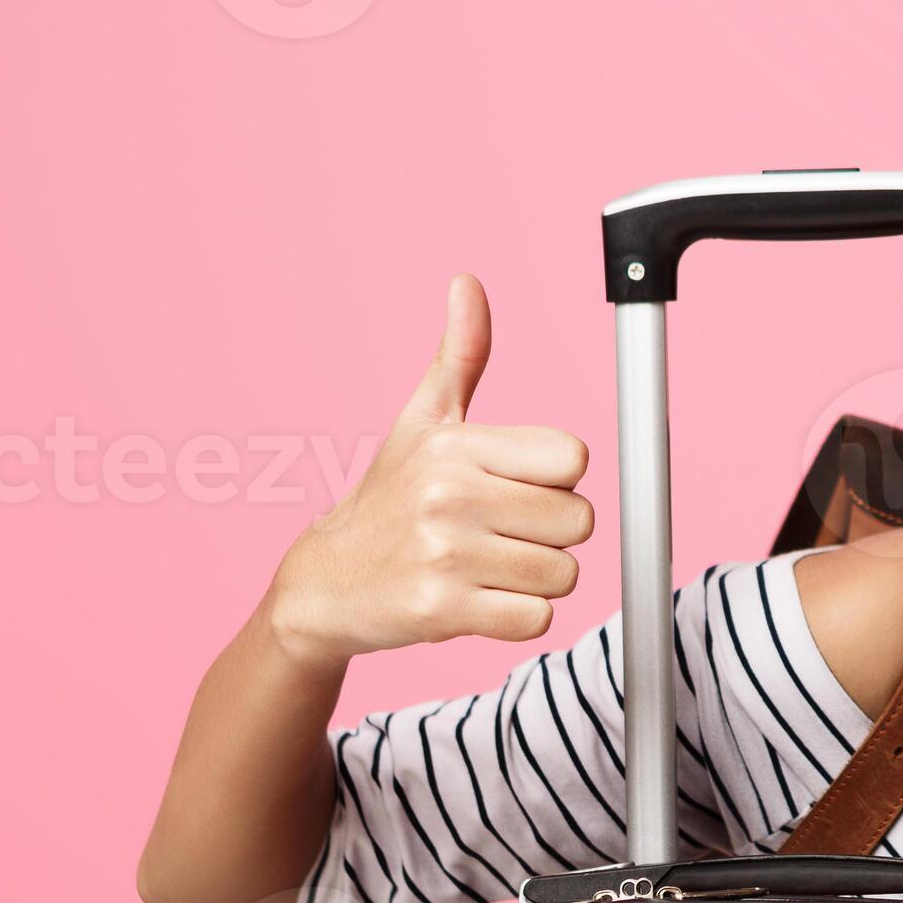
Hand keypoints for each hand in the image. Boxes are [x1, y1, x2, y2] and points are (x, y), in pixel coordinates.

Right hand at [265, 275, 594, 661]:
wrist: (322, 584)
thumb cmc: (387, 498)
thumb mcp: (421, 421)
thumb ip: (460, 354)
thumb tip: (467, 283)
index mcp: (455, 446)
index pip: (574, 460)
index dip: (557, 480)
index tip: (517, 486)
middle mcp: (449, 495)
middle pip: (580, 520)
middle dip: (551, 534)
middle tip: (499, 533)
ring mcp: (445, 555)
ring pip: (564, 574)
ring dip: (536, 579)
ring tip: (486, 567)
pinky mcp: (442, 611)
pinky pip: (537, 619)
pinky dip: (519, 617)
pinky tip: (478, 600)